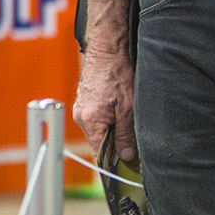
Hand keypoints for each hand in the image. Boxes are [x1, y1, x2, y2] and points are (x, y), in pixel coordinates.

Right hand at [75, 47, 135, 168]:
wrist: (106, 49)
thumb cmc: (117, 74)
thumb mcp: (128, 108)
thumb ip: (125, 134)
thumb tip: (125, 155)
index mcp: (90, 121)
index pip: (99, 152)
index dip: (113, 160)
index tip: (125, 165)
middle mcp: (81, 116)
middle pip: (99, 141)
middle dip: (116, 143)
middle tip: (134, 139)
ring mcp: (81, 108)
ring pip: (99, 129)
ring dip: (114, 129)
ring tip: (127, 117)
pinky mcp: (84, 101)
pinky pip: (96, 118)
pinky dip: (109, 118)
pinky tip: (120, 108)